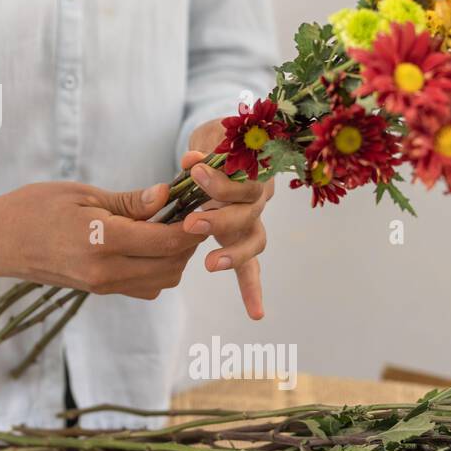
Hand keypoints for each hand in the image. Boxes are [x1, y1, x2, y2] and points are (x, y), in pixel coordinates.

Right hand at [0, 181, 205, 299]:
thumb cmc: (34, 208)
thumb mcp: (82, 194)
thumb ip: (128, 201)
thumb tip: (166, 195)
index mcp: (102, 241)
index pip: (168, 241)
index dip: (193, 225)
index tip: (202, 205)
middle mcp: (105, 271)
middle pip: (172, 266)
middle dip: (188, 241)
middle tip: (188, 212)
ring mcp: (102, 286)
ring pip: (162, 281)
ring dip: (174, 257)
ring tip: (167, 226)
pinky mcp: (98, 290)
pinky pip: (143, 287)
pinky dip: (156, 269)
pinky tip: (147, 243)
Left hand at [180, 118, 273, 320]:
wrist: (229, 146)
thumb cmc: (218, 140)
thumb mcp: (210, 136)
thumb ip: (203, 149)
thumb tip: (191, 161)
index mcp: (254, 170)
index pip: (244, 178)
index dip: (221, 178)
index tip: (192, 171)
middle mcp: (259, 198)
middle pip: (248, 212)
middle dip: (220, 219)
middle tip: (191, 223)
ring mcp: (254, 220)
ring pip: (254, 240)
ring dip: (234, 255)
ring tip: (209, 265)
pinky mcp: (244, 238)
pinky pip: (252, 267)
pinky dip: (252, 289)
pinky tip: (255, 314)